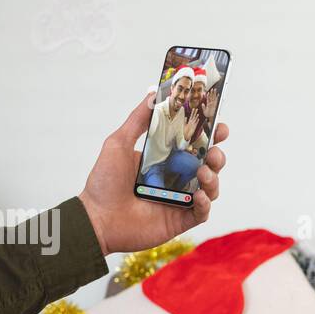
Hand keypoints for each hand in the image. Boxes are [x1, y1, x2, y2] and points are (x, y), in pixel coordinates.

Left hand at [78, 92, 228, 256]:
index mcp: (166, 159)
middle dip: (217, 156)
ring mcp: (180, 199)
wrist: (96, 218)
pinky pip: (201, 212)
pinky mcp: (179, 220)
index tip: (218, 125)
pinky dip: (205, 204)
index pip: (195, 144)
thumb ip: (138, 119)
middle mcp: (176, 178)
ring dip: (213, 178)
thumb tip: (153, 93)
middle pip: (209, 164)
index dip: (211, 134)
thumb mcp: (118, 143)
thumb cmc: (104, 182)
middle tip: (213, 151)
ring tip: (203, 172)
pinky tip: (198, 196)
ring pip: (210, 187)